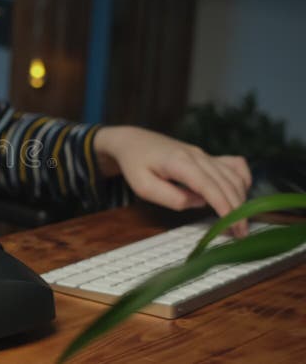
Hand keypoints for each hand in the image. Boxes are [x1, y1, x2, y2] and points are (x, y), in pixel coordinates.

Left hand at [94, 126, 251, 235]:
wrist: (133, 141)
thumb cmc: (135, 164)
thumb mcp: (143, 187)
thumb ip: (171, 198)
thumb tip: (199, 202)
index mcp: (180, 162)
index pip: (209, 186)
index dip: (224, 206)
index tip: (234, 226)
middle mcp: (197, 156)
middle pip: (226, 183)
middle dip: (237, 209)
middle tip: (241, 233)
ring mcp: (204, 154)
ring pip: (233, 176)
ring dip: (241, 198)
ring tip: (239, 221)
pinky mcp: (207, 156)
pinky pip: (234, 166)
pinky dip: (242, 180)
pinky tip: (239, 194)